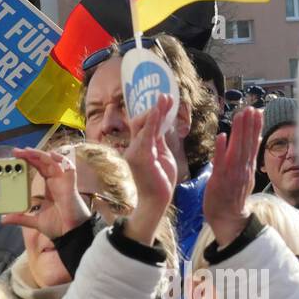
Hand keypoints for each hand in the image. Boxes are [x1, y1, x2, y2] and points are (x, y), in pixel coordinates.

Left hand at [2, 147, 89, 238]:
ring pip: (52, 162)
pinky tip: (50, 155)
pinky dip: (60, 159)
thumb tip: (3, 220)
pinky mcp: (70, 184)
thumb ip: (20, 218)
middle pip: (43, 162)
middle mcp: (56, 181)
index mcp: (49, 187)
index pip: (38, 168)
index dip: (29, 161)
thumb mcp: (34, 221)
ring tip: (26, 151)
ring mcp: (63, 181)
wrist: (70, 234)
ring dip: (39, 154)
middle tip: (16, 151)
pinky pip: (68, 167)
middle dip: (30, 155)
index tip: (15, 157)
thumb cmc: (58, 226)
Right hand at [121, 94, 178, 245]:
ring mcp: (134, 152)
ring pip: (143, 126)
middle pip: (139, 122)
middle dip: (153, 109)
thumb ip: (160, 141)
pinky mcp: (140, 157)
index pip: (143, 126)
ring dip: (155, 111)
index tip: (164, 100)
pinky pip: (146, 135)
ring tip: (165, 99)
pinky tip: (158, 111)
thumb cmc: (161, 181)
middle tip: (165, 96)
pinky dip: (152, 122)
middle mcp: (133, 148)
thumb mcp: (163, 156)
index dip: (154, 112)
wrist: (156, 202)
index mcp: (139, 148)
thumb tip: (162, 124)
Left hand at [202, 104, 262, 248]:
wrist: (228, 219)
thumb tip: (256, 139)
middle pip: (247, 144)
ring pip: (237, 149)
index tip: (257, 111)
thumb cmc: (233, 196)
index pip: (253, 143)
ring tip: (240, 115)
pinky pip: (220, 162)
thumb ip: (250, 157)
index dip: (255, 127)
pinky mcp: (219, 179)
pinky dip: (222, 149)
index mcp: (247, 167)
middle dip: (249, 125)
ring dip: (239, 132)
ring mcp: (232, 174)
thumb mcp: (246, 175)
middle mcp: (242, 169)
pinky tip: (222, 136)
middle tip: (250, 107)